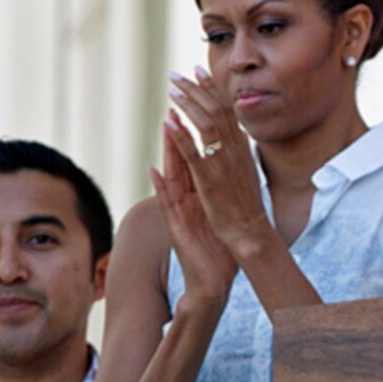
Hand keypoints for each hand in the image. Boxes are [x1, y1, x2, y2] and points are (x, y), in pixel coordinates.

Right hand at [151, 116, 238, 304]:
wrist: (214, 278)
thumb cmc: (218, 245)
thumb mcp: (220, 212)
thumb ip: (217, 190)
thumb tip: (227, 170)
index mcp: (200, 192)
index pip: (196, 157)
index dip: (196, 133)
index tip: (199, 107)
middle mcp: (187, 198)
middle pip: (182, 160)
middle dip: (179, 132)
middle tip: (177, 103)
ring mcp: (180, 212)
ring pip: (172, 176)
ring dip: (169, 151)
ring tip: (166, 125)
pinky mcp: (177, 227)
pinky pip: (169, 204)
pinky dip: (162, 188)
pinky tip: (155, 172)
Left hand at [165, 67, 269, 255]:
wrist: (251, 229)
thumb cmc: (247, 204)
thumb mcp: (246, 170)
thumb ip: (239, 150)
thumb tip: (235, 134)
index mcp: (241, 146)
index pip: (226, 108)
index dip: (212, 88)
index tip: (199, 70)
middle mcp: (234, 149)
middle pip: (214, 110)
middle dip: (195, 89)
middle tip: (177, 74)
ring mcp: (222, 163)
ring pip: (205, 125)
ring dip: (187, 105)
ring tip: (171, 90)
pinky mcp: (210, 179)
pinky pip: (195, 153)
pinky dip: (182, 137)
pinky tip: (169, 123)